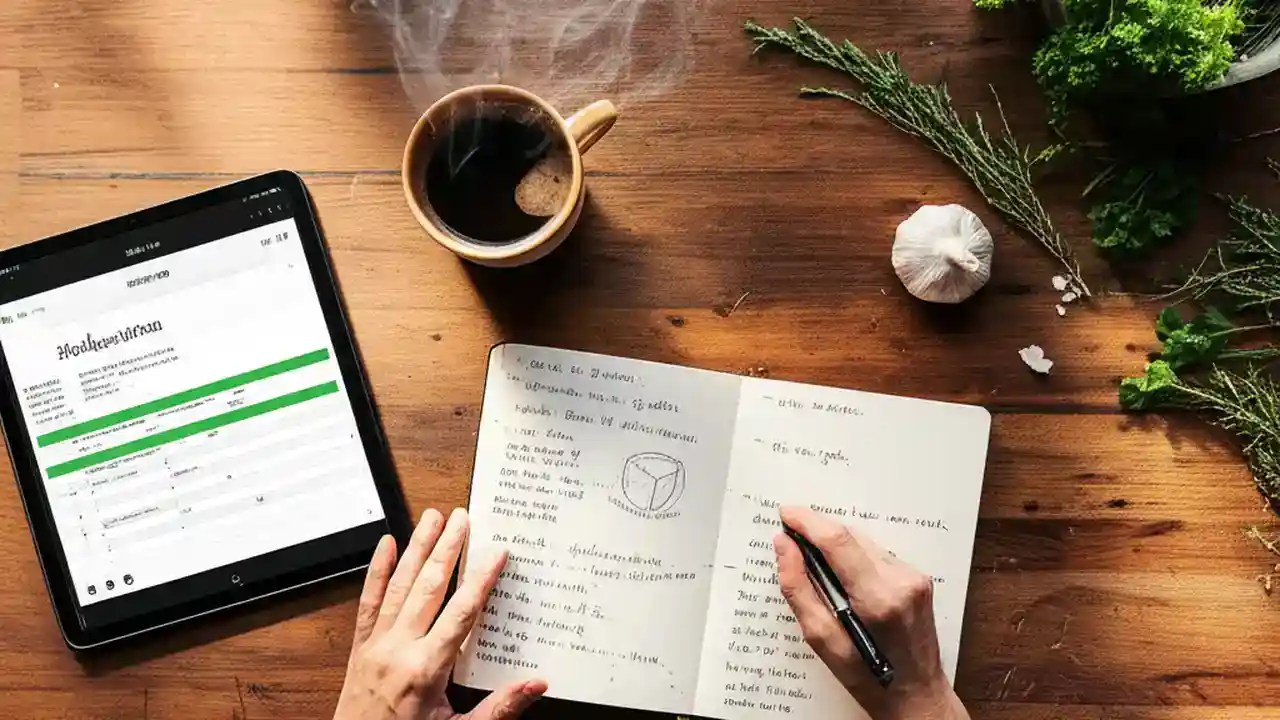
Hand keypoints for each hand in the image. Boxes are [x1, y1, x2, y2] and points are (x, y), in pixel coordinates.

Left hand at [334, 508, 547, 719]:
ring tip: (431, 518)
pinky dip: (378, 571)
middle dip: (448, 549)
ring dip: (417, 548)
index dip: (481, 580)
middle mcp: (398, 649)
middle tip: (463, 517)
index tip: (496, 553)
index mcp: (426, 670)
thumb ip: (498, 708)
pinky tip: (386, 545)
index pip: (461, 614)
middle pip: (429, 587)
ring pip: (400, 586)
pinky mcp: (360, 647)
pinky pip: (369, 602)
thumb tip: (535, 685)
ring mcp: (376, 645)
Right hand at [773, 506, 968, 719]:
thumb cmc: (869, 677)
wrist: (916, 696)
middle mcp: (901, 581)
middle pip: (851, 537)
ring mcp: (914, 578)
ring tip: (817, 569)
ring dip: (837, 547)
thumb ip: (799, 589)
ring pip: (864, 543)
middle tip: (791, 541)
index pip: (839, 541)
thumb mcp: (822, 640)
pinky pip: (878, 555)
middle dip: (818, 532)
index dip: (808, 522)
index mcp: (878, 599)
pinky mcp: (919, 579)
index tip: (786, 514)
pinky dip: (855, 559)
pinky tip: (845, 581)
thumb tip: (784, 547)